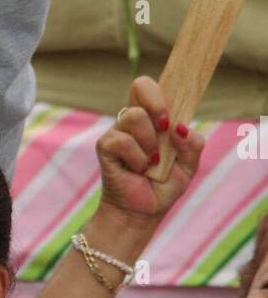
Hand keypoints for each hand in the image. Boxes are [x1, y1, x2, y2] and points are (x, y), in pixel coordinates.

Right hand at [96, 77, 204, 226]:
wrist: (143, 212)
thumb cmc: (163, 187)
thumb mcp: (189, 166)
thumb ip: (193, 145)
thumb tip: (180, 128)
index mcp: (153, 119)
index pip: (153, 87)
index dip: (163, 88)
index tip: (173, 110)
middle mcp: (134, 120)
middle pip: (140, 85)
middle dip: (158, 103)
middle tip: (165, 126)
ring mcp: (118, 132)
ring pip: (134, 116)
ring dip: (149, 142)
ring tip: (151, 162)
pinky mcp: (105, 147)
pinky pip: (123, 141)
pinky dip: (137, 158)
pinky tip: (137, 169)